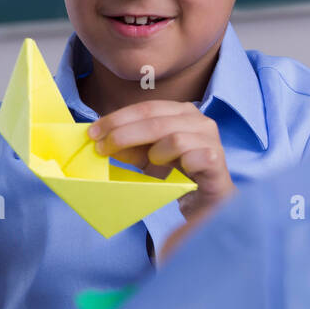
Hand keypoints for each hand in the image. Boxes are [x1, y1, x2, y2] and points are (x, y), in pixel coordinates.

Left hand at [86, 100, 234, 221]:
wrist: (206, 200)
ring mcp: (211, 139)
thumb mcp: (146, 158)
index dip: (117, 118)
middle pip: (155, 120)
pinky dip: (180, 163)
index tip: (93, 132)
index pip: (144, 108)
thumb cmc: (176, 173)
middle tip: (102, 148)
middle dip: (123, 134)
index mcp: (180, 112)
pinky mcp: (217, 160)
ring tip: (151, 163)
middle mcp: (198, 120)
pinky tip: (177, 172)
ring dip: (154, 152)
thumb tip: (100, 141)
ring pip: (174, 138)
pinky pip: (195, 156)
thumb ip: (127, 147)